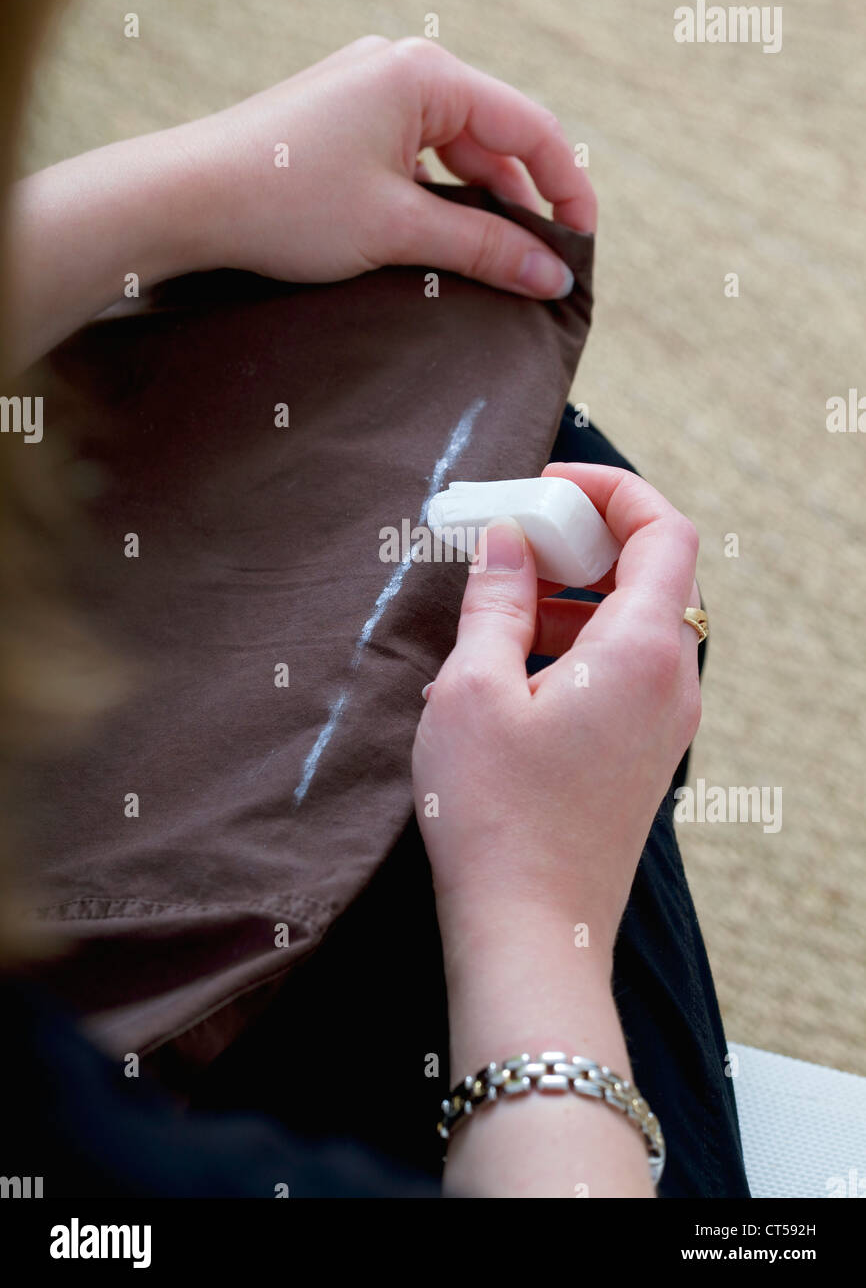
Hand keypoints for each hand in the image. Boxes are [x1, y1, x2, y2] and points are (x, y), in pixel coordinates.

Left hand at [9, 36, 594, 364]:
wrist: (184, 200)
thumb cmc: (286, 202)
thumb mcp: (398, 230)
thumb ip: (483, 247)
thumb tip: (550, 273)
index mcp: (425, 75)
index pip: (529, 126)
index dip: (566, 188)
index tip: (581, 244)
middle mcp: (401, 68)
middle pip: (493, 136)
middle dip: (521, 201)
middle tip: (541, 265)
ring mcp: (368, 91)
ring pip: (452, 151)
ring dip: (477, 205)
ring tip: (496, 263)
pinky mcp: (344, 121)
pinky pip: (413, 156)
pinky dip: (435, 198)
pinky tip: (440, 241)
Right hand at [412, 462, 701, 961]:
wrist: (530, 931)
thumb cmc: (495, 813)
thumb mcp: (473, 688)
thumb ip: (495, 600)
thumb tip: (509, 540)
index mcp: (642, 652)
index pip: (664, 530)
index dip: (612, 491)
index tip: (548, 486)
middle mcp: (672, 683)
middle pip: (653, 573)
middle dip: (585, 541)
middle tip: (514, 540)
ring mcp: (664, 724)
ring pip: (636, 623)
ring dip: (575, 595)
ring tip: (497, 607)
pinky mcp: (644, 755)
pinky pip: (624, 670)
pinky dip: (577, 645)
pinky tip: (506, 671)